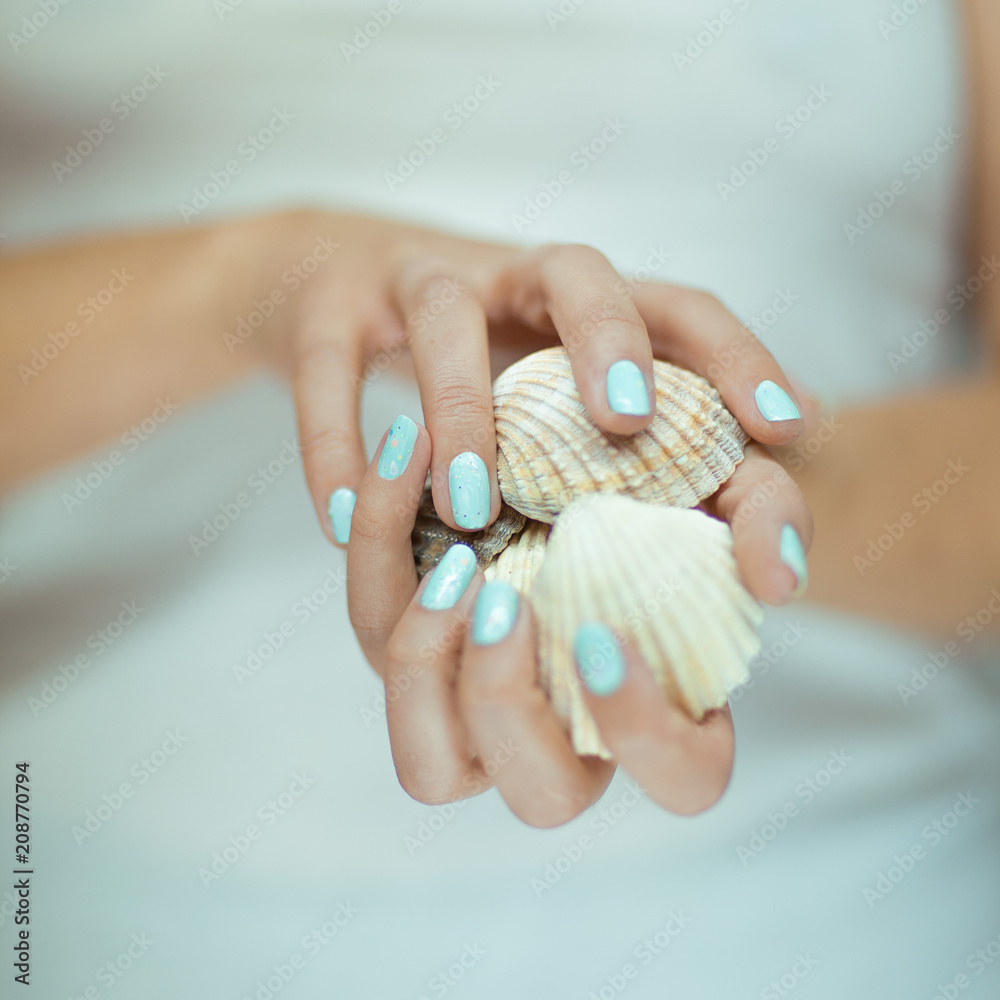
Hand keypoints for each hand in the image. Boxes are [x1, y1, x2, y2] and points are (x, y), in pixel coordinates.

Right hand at [248, 211, 809, 603]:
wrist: (309, 277)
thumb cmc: (452, 359)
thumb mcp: (529, 383)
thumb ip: (590, 443)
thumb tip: (683, 537)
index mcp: (575, 303)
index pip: (674, 305)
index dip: (736, 356)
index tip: (783, 428)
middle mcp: (505, 276)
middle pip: (577, 271)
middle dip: (609, 338)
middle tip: (627, 420)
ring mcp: (411, 278)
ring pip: (445, 318)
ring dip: (459, 411)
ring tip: (469, 506)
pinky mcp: (324, 307)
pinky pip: (328, 370)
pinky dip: (335, 446)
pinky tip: (344, 519)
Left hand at [347, 422, 735, 824]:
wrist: (582, 435)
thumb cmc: (666, 474)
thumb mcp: (729, 473)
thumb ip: (769, 515)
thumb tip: (778, 578)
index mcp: (664, 707)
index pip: (680, 775)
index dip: (645, 729)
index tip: (602, 634)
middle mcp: (571, 726)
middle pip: (541, 794)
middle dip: (508, 704)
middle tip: (503, 597)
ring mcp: (483, 701)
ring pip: (428, 760)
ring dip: (424, 661)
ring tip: (452, 552)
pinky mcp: (419, 645)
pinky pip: (374, 632)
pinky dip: (375, 554)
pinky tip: (406, 464)